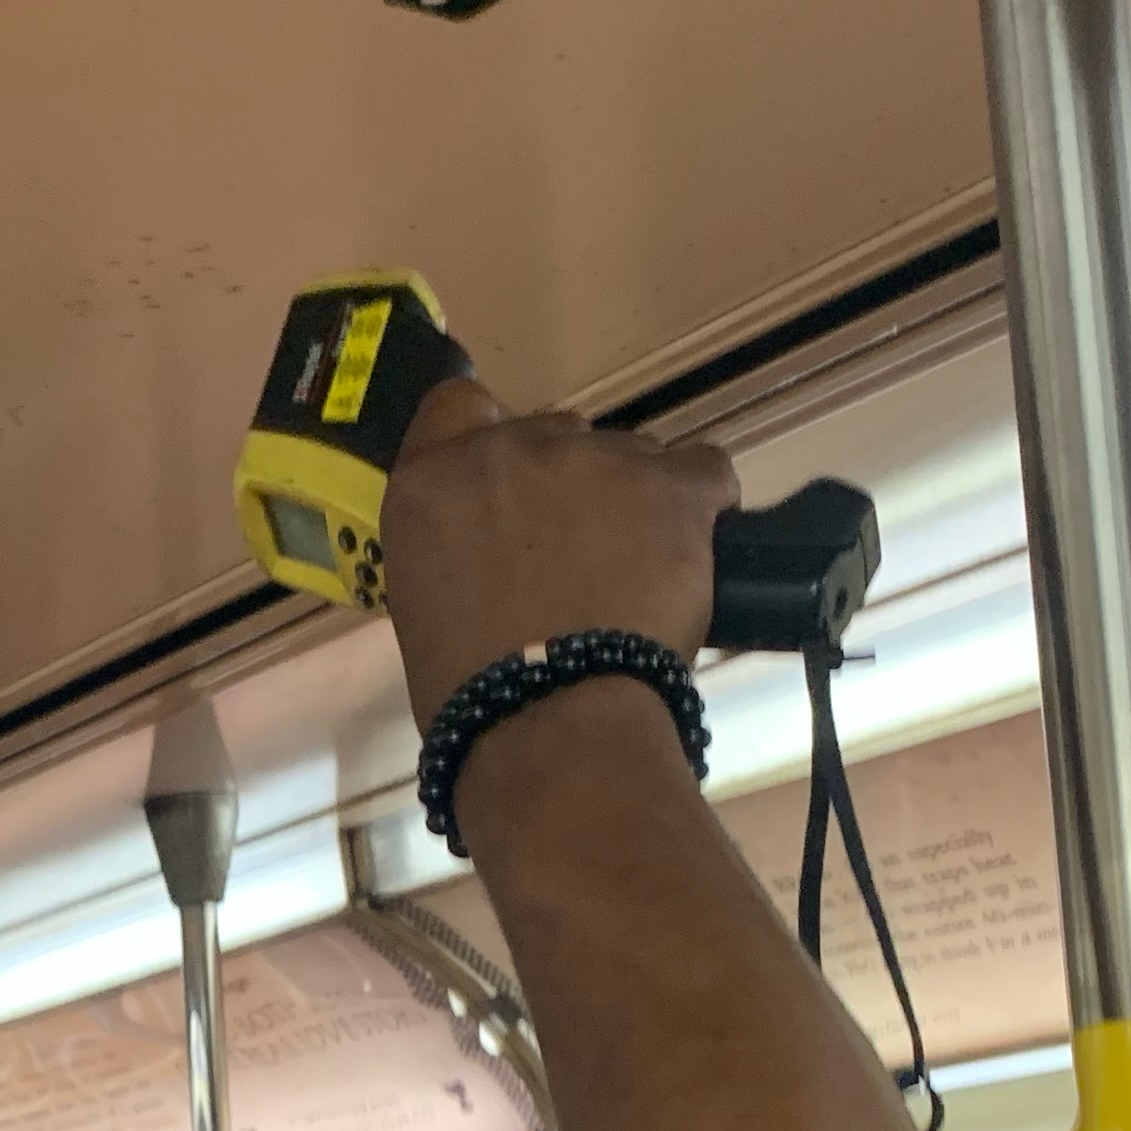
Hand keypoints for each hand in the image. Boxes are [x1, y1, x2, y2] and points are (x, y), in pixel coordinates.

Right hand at [379, 379, 730, 727]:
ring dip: (633, 502)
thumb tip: (499, 546)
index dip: (489, 438)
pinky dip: (702, 507)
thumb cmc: (472, 693)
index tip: (512, 485)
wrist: (552, 722)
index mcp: (431, 481)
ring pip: (628, 456)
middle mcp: (507, 450)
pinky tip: (695, 555)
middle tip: (579, 557)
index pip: (457, 407)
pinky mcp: (668, 484)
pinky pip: (703, 471)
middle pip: (553, 436)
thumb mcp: (427, 603)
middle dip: (569, 485)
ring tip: (639, 576)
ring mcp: (593, 459)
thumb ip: (458, 544)